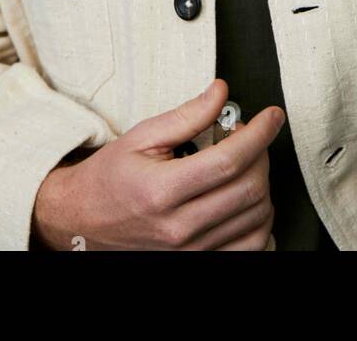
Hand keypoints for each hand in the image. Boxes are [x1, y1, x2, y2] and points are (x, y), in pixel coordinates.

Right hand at [31, 78, 282, 249]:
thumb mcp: (142, 135)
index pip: (229, 160)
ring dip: (263, 184)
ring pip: (256, 218)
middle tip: (248, 135)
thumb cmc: (111, 177)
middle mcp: (179, 228)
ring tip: (244, 164)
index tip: (272, 116)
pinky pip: (252, 247)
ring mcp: (191, 252)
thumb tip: (221, 93)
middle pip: (248, 189)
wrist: (84, 221)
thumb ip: (187, 115)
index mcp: (162, 191)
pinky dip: (261, 220)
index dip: (259, 134)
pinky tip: (247, 198)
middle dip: (261, 153)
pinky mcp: (199, 263)